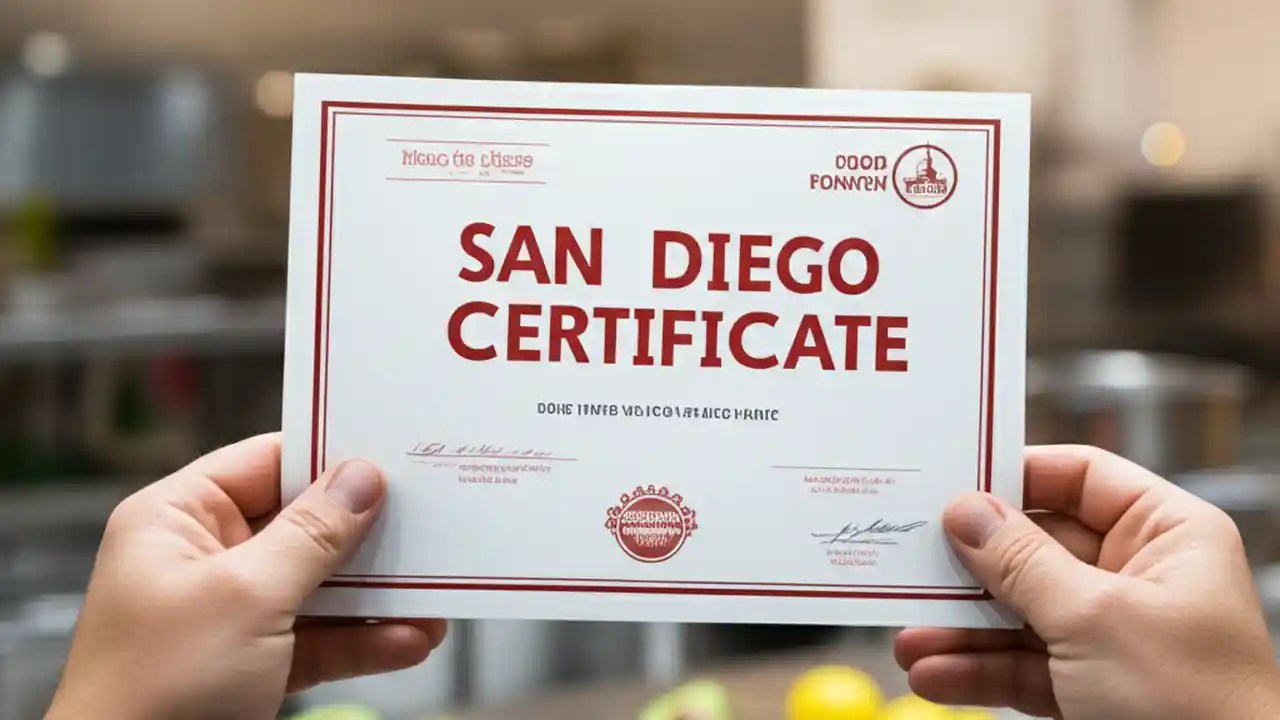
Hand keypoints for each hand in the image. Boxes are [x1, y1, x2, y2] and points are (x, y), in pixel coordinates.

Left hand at [47, 434, 446, 719]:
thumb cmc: (155, 692)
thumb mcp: (246, 597)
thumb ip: (312, 535)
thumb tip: (361, 478)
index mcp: (175, 521)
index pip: (266, 463)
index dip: (329, 457)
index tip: (393, 456)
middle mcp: (202, 559)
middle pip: (303, 525)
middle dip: (367, 534)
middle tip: (428, 523)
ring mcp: (231, 616)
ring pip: (320, 587)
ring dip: (378, 595)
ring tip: (434, 593)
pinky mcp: (254, 666)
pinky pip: (321, 639)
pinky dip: (365, 641)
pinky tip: (411, 640)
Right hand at [896, 445, 1279, 719]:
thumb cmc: (1197, 704)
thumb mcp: (1096, 619)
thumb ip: (1022, 562)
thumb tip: (965, 512)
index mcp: (1167, 536)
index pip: (1081, 478)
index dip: (1016, 476)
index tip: (951, 484)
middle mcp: (1139, 576)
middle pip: (1035, 547)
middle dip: (971, 567)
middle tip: (911, 562)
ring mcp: (1112, 636)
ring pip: (1019, 613)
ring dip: (962, 628)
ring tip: (909, 638)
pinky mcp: (1090, 688)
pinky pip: (1021, 665)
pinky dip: (977, 670)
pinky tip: (933, 674)